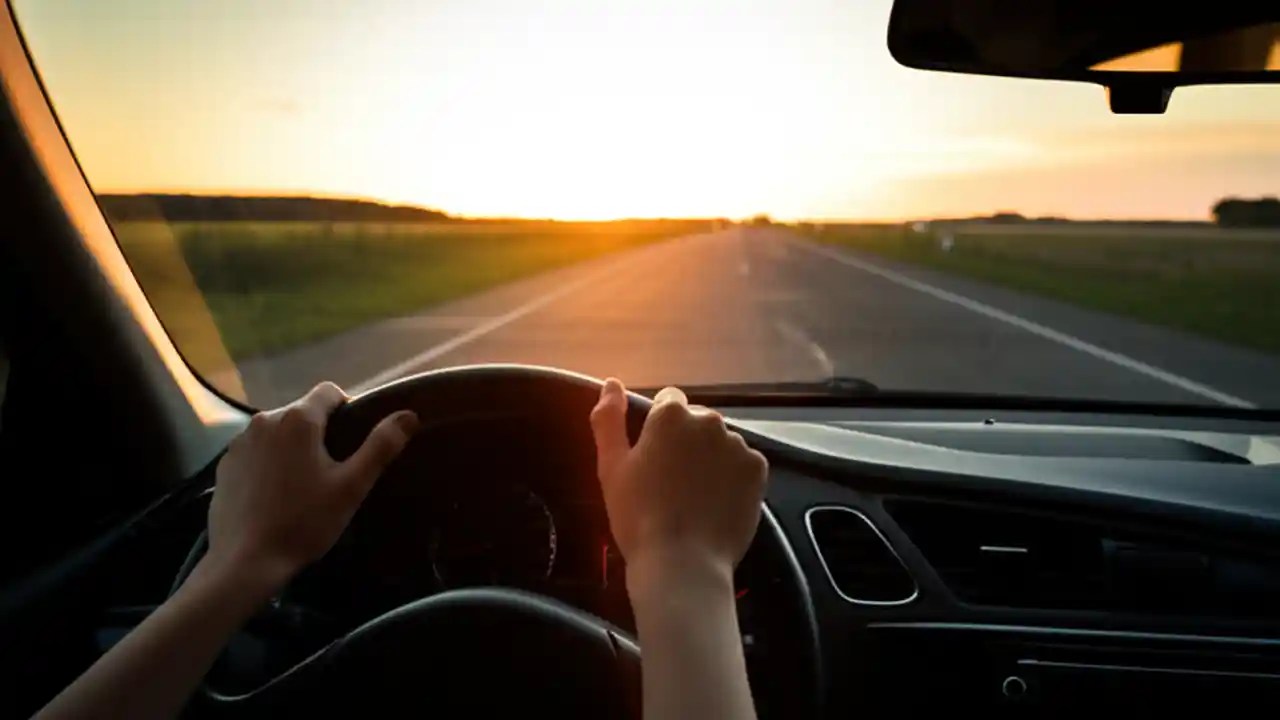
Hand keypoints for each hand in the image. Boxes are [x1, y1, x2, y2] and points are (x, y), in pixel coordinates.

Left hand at [204, 382, 418, 595]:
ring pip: (277, 432)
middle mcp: (265, 420)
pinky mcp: (224, 465)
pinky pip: (256, 451)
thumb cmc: (304, 522)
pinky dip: (268, 463)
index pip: (329, 392)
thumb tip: (409, 415)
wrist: (245, 561)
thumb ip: (381, 447)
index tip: (353, 444)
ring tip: (302, 485)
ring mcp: (239, 442)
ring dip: (292, 447)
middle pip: (302, 412)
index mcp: (298, 419)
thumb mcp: (351, 487)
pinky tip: (274, 495)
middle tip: (332, 471)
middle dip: (320, 432)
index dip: (348, 410)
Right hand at [590, 378, 767, 585]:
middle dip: (686, 441)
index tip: (652, 459)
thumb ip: (608, 420)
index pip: (667, 402)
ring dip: (710, 458)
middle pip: (696, 422)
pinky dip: (732, 477)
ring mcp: (738, 444)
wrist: (683, 563)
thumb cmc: (638, 516)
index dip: (658, 429)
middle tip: (671, 482)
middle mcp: (709, 420)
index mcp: (671, 415)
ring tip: (695, 497)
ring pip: (720, 443)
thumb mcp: (611, 467)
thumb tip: (611, 383)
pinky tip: (716, 503)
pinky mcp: (758, 470)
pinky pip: (742, 464)